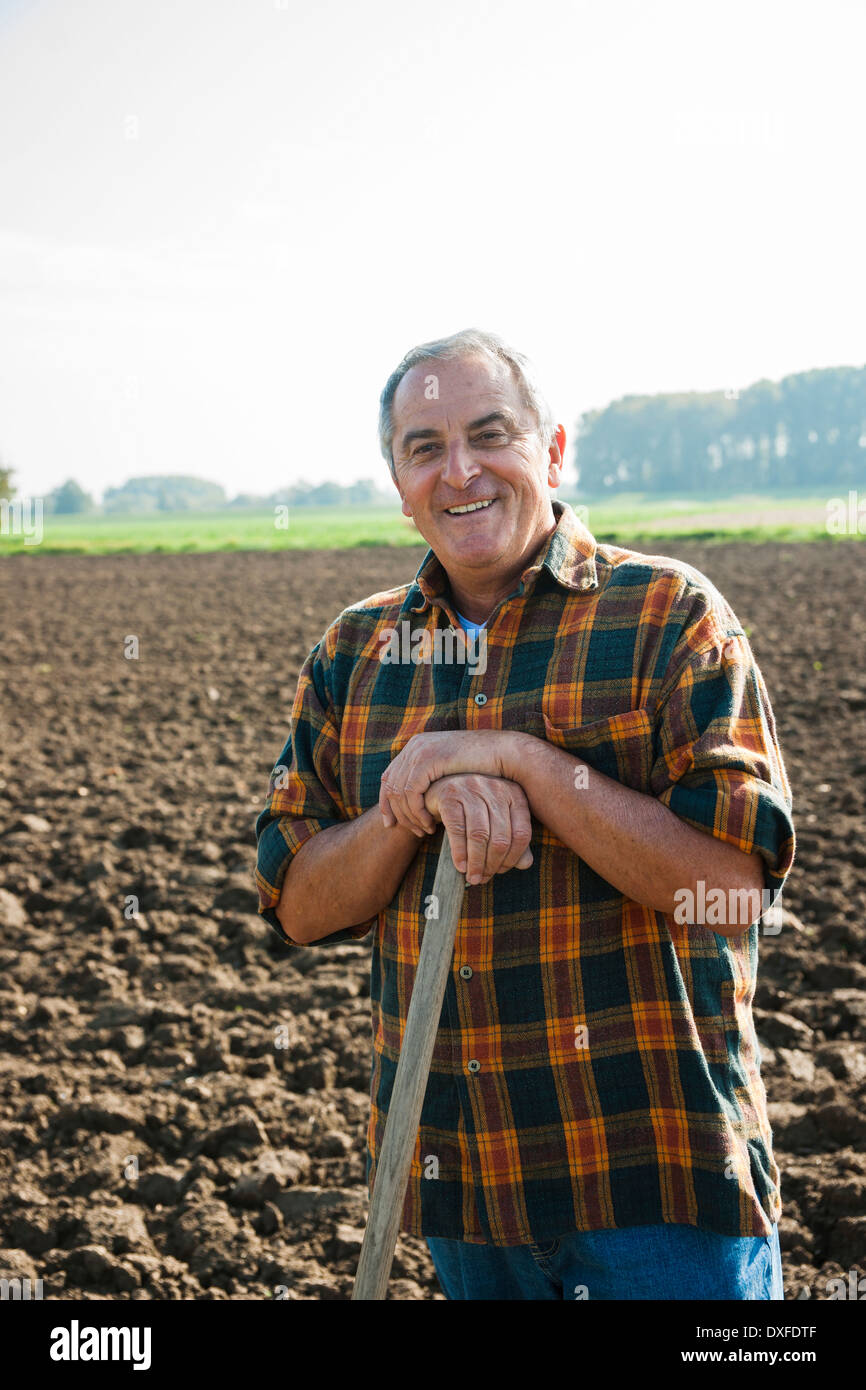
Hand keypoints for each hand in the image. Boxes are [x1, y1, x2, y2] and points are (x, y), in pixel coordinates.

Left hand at [380, 730, 516, 835]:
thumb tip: (420, 797)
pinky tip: (431, 823)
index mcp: (417, 746)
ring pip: (399, 792)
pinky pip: (411, 792)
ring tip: (424, 831)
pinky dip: (418, 812)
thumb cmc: (483, 766)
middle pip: (390, 785)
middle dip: (396, 813)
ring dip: (409, 817)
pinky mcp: (427, 760)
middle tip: (411, 833)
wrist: (503, 752)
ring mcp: (419, 751)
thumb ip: (434, 779)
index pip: (389, 777)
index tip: (392, 824)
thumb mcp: (450, 772)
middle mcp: (414, 746)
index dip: (387, 803)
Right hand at [423, 773, 532, 884]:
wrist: (441, 787)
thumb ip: (514, 840)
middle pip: (501, 837)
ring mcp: (473, 788)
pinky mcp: (450, 794)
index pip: (522, 833)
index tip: (501, 871)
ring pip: (479, 835)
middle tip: (483, 879)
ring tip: (472, 878)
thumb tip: (526, 864)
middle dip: (492, 864)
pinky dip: (459, 852)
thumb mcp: (497, 820)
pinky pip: (457, 830)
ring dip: (476, 863)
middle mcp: (496, 788)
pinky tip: (460, 866)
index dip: (513, 859)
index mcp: (515, 794)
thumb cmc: (474, 808)